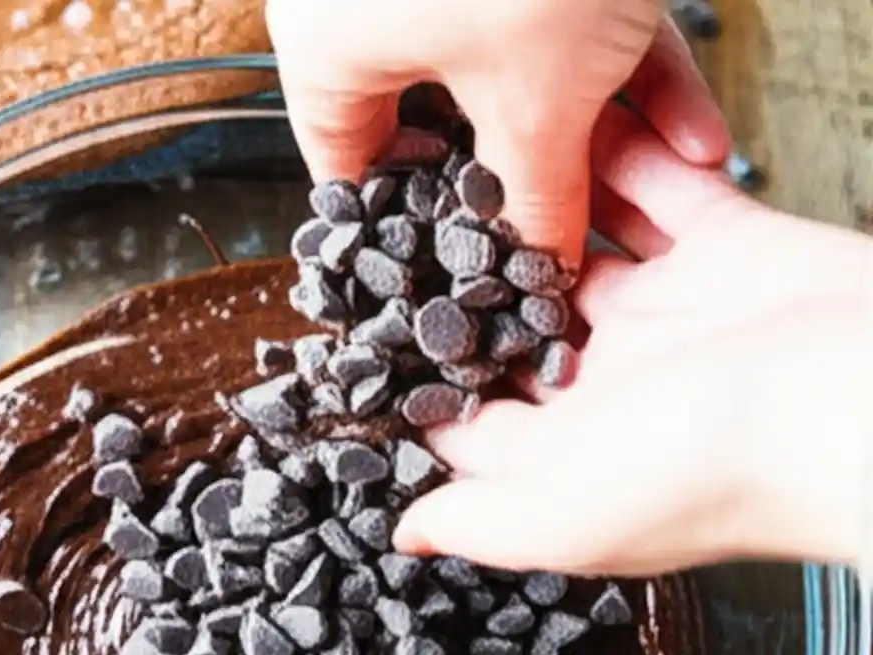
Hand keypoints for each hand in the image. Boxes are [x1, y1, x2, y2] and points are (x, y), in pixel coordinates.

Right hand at [267, 0, 730, 266]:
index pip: (353, 170)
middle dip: (542, 175)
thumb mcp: (536, 101)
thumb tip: (535, 269)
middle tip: (592, 223)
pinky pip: (552, 14)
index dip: (419, 232)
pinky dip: (617, 60)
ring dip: (601, 123)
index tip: (474, 269)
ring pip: (516, 66)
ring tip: (674, 171)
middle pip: (453, 122)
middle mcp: (365, 5)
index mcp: (328, 51)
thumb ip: (533, 201)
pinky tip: (685, 114)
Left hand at [393, 103, 872, 575]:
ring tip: (486, 162)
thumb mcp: (566, 514)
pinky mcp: (729, 248)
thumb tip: (409, 532)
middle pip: (526, 316)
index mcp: (575, 443)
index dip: (429, 364)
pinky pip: (664, 193)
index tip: (376, 314)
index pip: (483, 407)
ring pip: (589, 247)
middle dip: (478, 272)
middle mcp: (619, 377)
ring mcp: (674, 310)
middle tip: (418, 216)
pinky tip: (583, 133)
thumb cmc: (712, 470)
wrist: (860, 399)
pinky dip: (628, 161)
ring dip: (545, 209)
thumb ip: (483, 519)